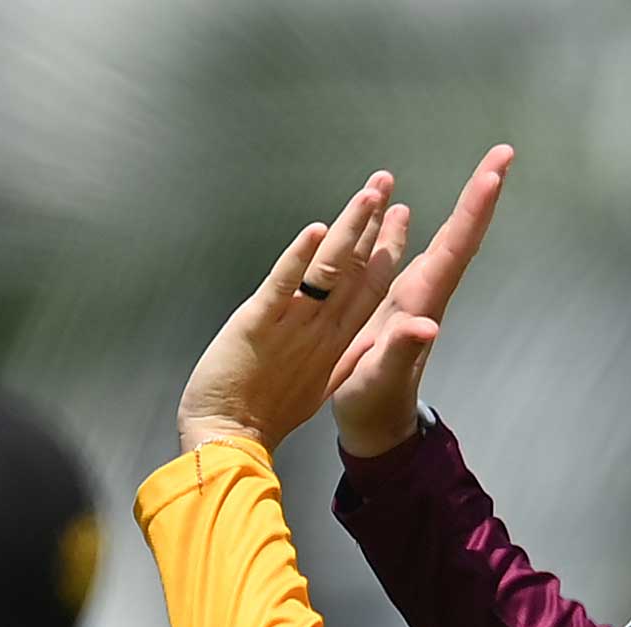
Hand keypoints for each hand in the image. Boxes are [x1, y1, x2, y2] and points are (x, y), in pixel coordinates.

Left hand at [174, 172, 413, 455]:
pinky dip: (299, 257)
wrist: (230, 440)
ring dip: (349, 229)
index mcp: (336, 342)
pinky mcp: (258, 325)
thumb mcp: (316, 384)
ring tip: (368, 195)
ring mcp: (293, 325)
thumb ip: (342, 356)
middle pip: (354, 269)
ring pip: (329, 269)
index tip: (400, 216)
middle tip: (386, 183)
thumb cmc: (265, 412)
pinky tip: (316, 232)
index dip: (385, 249)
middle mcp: (321, 329)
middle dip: (372, 225)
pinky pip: (284, 286)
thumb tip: (366, 340)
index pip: (368, 287)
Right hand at [332, 144, 513, 458]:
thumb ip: (400, 351)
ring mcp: (415, 296)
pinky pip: (415, 254)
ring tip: (477, 169)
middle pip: (461, 235)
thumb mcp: (380, 380)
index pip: (456, 246)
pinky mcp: (398, 303)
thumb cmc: (374, 404)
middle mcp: (427, 292)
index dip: (475, 208)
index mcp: (422, 302)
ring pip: (444, 240)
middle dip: (481, 193)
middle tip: (502, 154)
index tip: (494, 171)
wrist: (374, 424)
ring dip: (461, 204)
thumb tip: (424, 325)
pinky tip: (402, 209)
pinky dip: (416, 227)